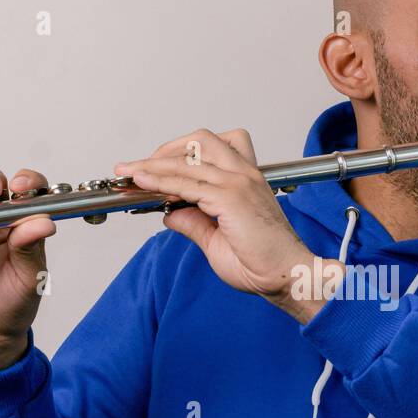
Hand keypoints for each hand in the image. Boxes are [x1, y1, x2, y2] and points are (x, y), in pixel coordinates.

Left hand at [121, 128, 322, 314]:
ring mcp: (239, 182)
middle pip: (199, 141)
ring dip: (154, 164)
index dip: (173, 157)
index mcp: (246, 179)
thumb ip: (193, 222)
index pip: (206, 152)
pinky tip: (143, 184)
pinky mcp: (231, 197)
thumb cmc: (261, 263)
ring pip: (188, 159)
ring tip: (130, 173)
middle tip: (139, 167)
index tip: (147, 169)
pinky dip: (160, 181)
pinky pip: (186, 183)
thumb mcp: (215, 240)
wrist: (287, 276)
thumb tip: (169, 212)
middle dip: (165, 150)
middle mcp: (244, 174)